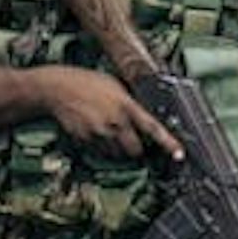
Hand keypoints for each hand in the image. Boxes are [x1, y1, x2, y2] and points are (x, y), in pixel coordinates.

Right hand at [36, 65, 183, 160]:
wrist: (57, 88)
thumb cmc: (89, 83)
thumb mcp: (118, 87)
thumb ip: (133, 104)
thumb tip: (148, 117)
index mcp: (127, 106)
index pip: (153, 128)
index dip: (168, 143)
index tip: (180, 155)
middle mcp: (114, 122)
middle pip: (136, 150)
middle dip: (138, 149)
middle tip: (135, 140)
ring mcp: (98, 134)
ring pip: (118, 155)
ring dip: (120, 150)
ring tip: (112, 132)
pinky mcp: (84, 141)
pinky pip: (100, 152)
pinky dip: (103, 148)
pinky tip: (98, 131)